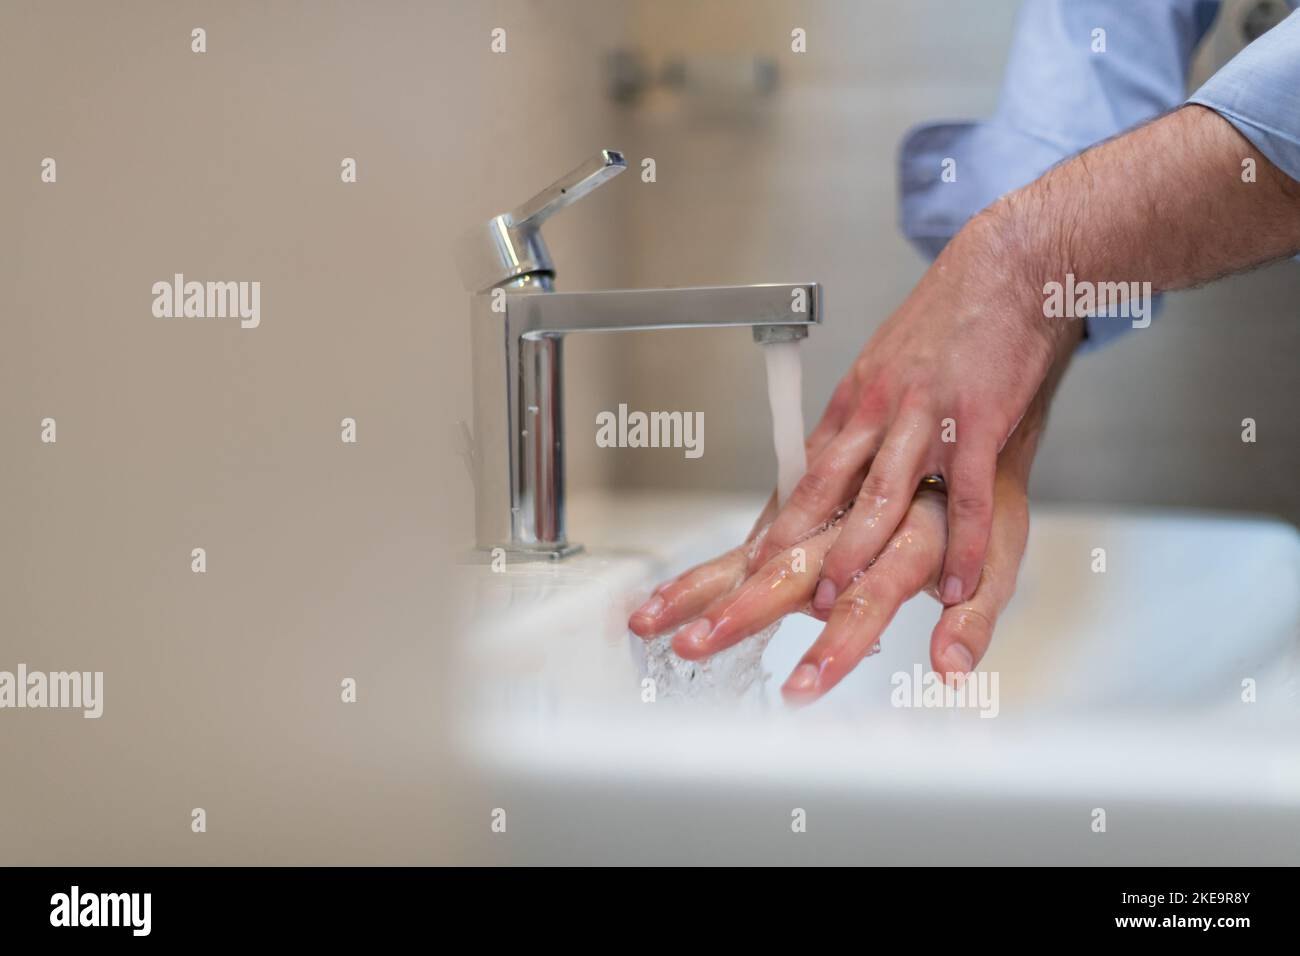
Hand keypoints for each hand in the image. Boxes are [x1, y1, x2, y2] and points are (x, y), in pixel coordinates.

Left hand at [750, 208, 1079, 620]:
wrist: (1012, 265)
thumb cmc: (956, 317)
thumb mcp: (890, 362)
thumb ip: (868, 414)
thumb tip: (841, 456)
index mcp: (856, 400)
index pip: (805, 470)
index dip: (777, 519)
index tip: (750, 559)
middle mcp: (880, 410)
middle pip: (825, 486)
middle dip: (793, 543)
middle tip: (766, 590)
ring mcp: (927, 417)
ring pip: (881, 495)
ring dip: (856, 552)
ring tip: (837, 601)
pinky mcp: (979, 421)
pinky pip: (966, 497)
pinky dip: (959, 546)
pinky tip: (954, 586)